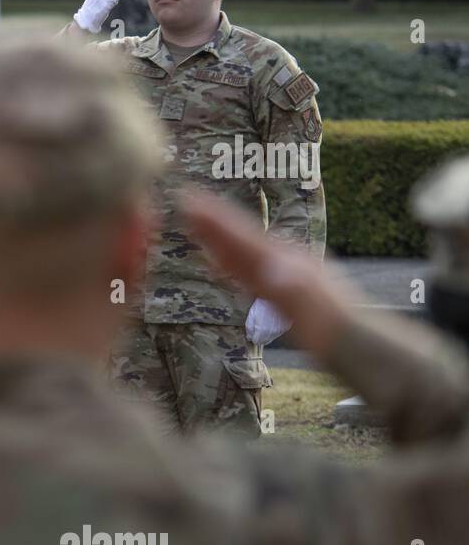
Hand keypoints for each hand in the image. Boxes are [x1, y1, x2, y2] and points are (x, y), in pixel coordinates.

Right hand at [182, 192, 359, 354]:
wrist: (356, 343)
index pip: (244, 237)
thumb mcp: (312, 306)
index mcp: (286, 262)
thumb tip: (266, 268)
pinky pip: (247, 272)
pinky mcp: (280, 293)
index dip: (217, 220)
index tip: (192, 201)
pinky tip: (218, 261)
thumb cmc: (331, 328)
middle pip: (242, 238)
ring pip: (243, 252)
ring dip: (218, 237)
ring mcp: (282, 276)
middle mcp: (283, 262)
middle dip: (214, 220)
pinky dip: (228, 263)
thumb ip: (289, 286)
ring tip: (196, 222)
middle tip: (188, 200)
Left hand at [245, 297, 292, 345]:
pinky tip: (273, 322)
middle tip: (258, 328)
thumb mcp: (252, 314)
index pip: (256, 341)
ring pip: (272, 338)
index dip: (253, 338)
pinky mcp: (286, 327)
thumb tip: (249, 337)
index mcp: (262, 330)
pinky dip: (275, 330)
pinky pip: (279, 333)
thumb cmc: (263, 303)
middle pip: (265, 341)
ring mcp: (280, 330)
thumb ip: (249, 328)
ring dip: (268, 334)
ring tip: (266, 323)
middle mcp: (272, 332)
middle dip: (260, 337)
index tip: (252, 334)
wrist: (278, 296)